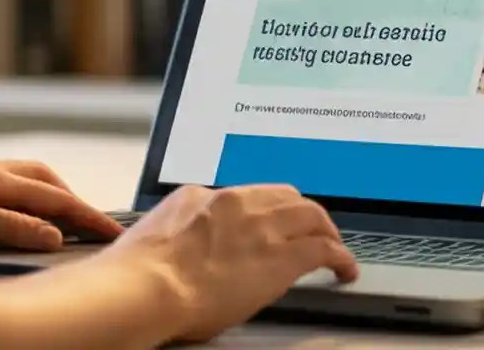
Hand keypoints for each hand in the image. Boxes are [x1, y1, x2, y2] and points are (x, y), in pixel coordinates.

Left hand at [0, 154, 122, 249]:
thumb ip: (5, 224)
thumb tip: (54, 234)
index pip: (55, 199)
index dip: (88, 217)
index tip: (116, 233)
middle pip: (45, 181)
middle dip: (75, 200)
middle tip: (97, 224)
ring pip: (22, 180)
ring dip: (49, 195)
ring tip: (62, 215)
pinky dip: (20, 197)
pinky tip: (8, 210)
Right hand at [95, 185, 357, 343]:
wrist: (147, 287)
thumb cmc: (139, 274)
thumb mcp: (156, 234)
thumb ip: (179, 228)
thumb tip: (184, 241)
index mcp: (202, 196)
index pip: (245, 196)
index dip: (263, 212)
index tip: (267, 225)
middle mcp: (237, 202)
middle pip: (284, 196)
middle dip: (299, 212)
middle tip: (309, 230)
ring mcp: (262, 227)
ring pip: (310, 214)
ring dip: (324, 229)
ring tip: (333, 247)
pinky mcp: (282, 256)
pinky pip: (324, 248)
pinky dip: (340, 256)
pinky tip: (344, 268)